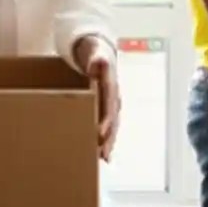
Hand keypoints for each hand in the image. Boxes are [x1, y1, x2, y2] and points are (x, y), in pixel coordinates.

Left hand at [76, 38, 121, 161]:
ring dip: (109, 141)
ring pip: (113, 125)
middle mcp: (114, 95)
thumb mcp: (93, 49)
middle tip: (103, 153)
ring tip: (104, 158)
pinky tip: (102, 154)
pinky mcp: (106, 107)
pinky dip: (106, 139)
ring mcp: (112, 102)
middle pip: (114, 119)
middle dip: (109, 137)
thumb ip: (95, 56)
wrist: (97, 50)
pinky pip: (108, 125)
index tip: (100, 132)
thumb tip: (98, 61)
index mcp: (111, 82)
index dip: (106, 119)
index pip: (110, 103)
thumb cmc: (93, 50)